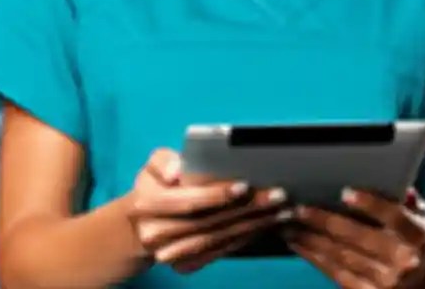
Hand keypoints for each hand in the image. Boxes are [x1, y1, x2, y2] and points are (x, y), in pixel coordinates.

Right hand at [124, 148, 292, 273]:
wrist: (143, 223)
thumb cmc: (156, 187)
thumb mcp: (153, 165)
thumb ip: (164, 161)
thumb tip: (176, 172)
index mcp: (145, 205)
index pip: (187, 201)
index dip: (216, 194)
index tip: (245, 185)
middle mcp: (156, 234)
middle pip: (209, 221)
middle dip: (247, 208)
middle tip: (277, 196)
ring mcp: (172, 253)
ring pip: (219, 238)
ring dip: (254, 225)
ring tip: (281, 209)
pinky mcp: (186, 264)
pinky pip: (222, 250)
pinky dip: (247, 237)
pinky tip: (267, 223)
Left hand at [281, 188, 424, 287]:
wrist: (420, 277)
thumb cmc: (410, 233)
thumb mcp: (417, 211)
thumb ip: (401, 194)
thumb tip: (383, 175)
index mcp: (417, 234)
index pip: (394, 217)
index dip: (370, 204)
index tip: (345, 191)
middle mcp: (404, 260)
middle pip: (359, 237)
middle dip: (325, 222)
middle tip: (299, 208)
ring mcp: (386, 281)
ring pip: (341, 256)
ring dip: (310, 239)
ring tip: (288, 223)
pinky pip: (335, 273)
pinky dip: (313, 256)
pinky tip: (297, 243)